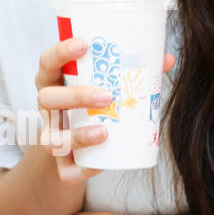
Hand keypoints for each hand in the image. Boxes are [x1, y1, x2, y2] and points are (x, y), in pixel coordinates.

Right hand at [36, 39, 174, 182]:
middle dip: (75, 97)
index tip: (84, 44)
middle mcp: (47, 108)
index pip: (47, 62)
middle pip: (46, 98)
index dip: (61, 52)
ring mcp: (50, 135)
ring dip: (76, 136)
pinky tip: (98, 167)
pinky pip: (64, 170)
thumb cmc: (91, 105)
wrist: (74, 145)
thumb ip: (131, 72)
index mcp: (54, 82)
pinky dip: (79, 170)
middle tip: (107, 96)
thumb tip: (166, 57)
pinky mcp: (59, 162)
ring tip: (105, 133)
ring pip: (50, 138)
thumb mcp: (103, 85)